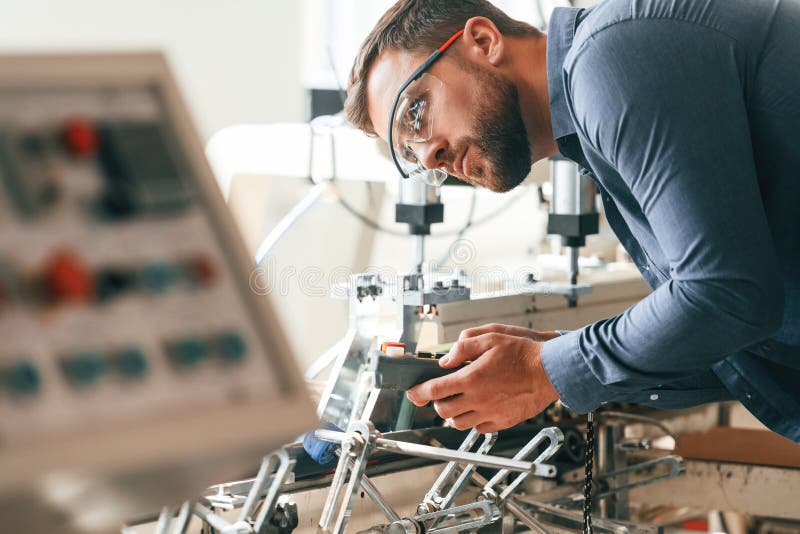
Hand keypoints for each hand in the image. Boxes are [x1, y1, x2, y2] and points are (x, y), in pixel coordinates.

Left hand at [406, 324, 560, 432]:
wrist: (551, 371)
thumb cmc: (522, 352)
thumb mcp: (490, 337)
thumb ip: (463, 347)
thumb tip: (445, 360)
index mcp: (471, 378)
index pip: (434, 390)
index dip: (419, 393)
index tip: (413, 393)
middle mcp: (478, 399)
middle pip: (444, 410)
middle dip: (437, 402)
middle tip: (441, 393)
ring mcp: (490, 413)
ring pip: (459, 423)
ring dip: (454, 413)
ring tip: (459, 401)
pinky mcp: (503, 421)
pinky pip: (479, 429)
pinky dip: (473, 421)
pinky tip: (478, 408)